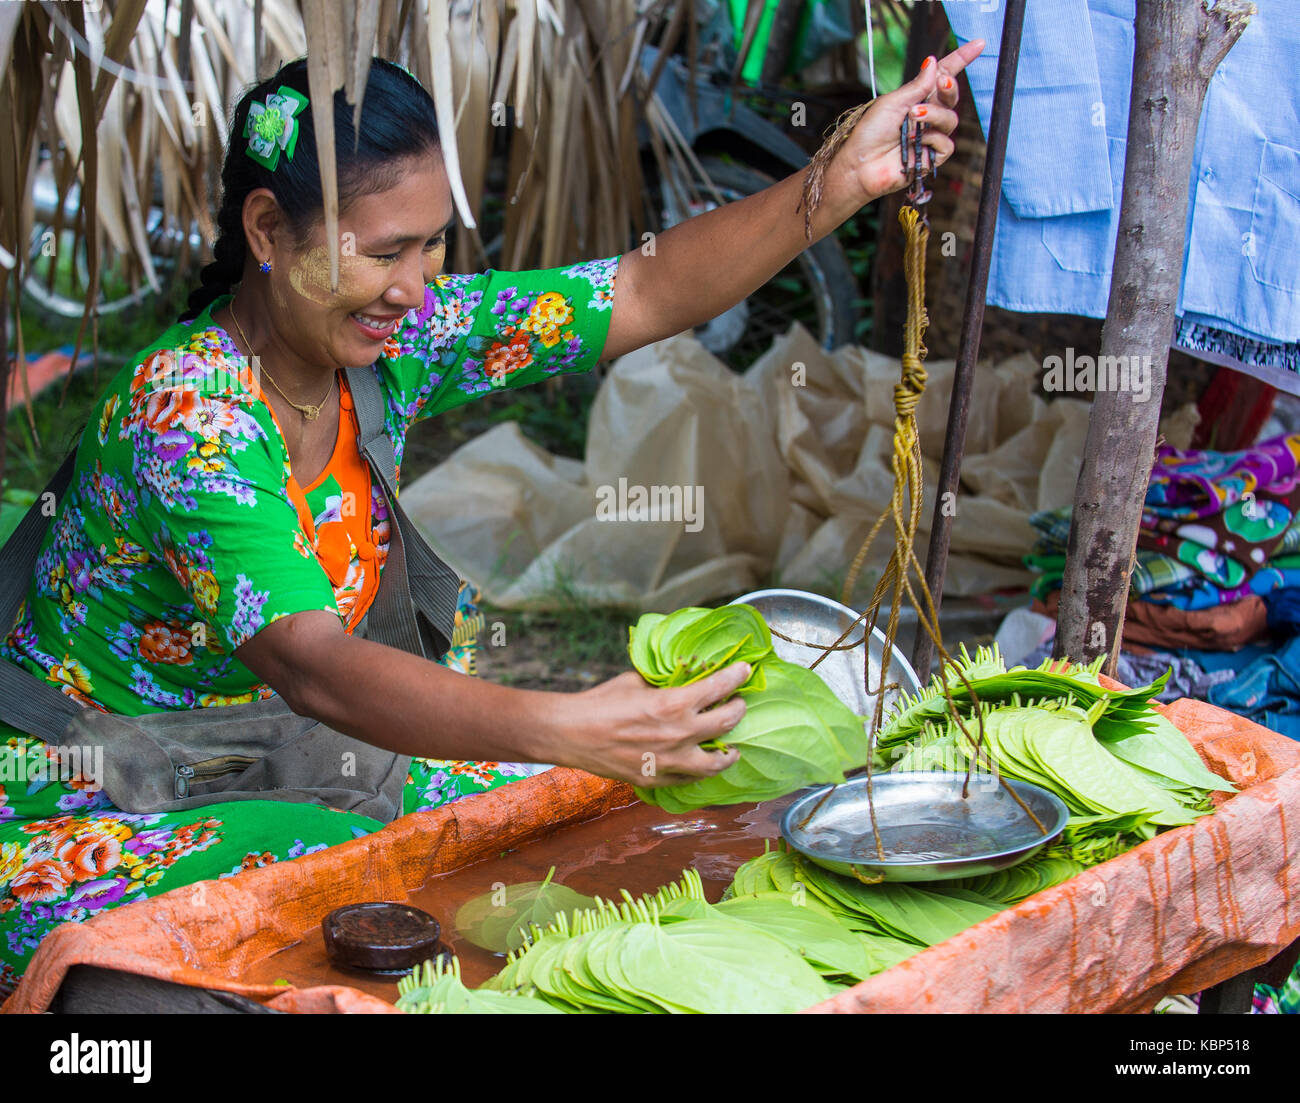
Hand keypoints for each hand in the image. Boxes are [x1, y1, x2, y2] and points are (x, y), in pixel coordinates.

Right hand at [553, 661, 750, 786]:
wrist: (572, 733)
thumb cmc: (601, 701)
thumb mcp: (637, 681)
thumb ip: (664, 684)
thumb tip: (681, 678)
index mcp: (674, 704)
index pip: (719, 687)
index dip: (737, 676)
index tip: (745, 670)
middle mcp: (679, 734)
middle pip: (727, 723)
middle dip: (738, 710)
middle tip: (739, 704)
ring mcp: (670, 762)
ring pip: (716, 762)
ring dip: (729, 752)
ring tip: (732, 748)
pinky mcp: (656, 780)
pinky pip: (689, 779)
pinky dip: (700, 770)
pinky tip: (702, 765)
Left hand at [831, 39, 985, 205]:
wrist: (860, 165)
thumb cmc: (870, 133)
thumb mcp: (892, 102)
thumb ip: (916, 85)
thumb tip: (933, 61)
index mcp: (916, 97)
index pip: (943, 75)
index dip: (961, 59)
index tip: (979, 44)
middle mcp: (926, 115)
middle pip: (951, 96)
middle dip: (950, 87)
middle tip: (942, 83)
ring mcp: (930, 136)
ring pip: (950, 119)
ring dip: (933, 115)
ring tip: (912, 118)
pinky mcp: (931, 157)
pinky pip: (946, 144)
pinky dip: (931, 139)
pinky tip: (914, 141)